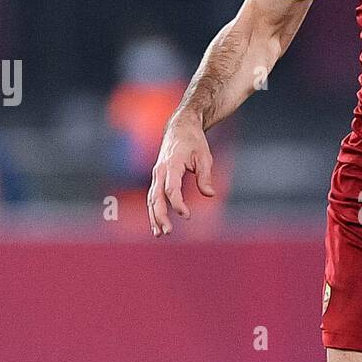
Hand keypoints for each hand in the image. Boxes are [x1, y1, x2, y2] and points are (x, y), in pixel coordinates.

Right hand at [147, 114, 214, 235]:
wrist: (180, 128)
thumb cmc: (194, 141)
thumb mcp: (204, 156)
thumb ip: (205, 176)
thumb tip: (209, 194)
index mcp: (172, 164)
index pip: (171, 188)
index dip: (177, 203)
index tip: (186, 215)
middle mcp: (160, 170)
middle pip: (156, 196)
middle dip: (160, 215)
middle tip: (168, 231)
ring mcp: (156, 174)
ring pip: (151, 198)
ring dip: (154, 216)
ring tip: (159, 233)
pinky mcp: (157, 177)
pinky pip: (152, 196)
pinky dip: (153, 210)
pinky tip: (157, 224)